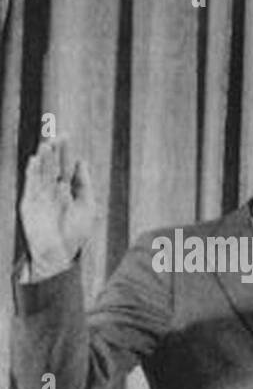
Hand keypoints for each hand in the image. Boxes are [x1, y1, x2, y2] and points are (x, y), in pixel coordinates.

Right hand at [20, 140, 95, 277]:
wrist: (60, 253)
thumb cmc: (76, 233)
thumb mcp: (87, 206)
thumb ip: (84, 184)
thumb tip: (82, 162)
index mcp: (66, 191)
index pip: (65, 166)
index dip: (65, 152)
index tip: (66, 135)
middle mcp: (52, 191)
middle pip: (52, 166)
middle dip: (55, 151)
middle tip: (57, 135)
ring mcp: (40, 196)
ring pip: (42, 172)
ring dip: (44, 158)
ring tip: (47, 144)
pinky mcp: (29, 203)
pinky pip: (31, 184)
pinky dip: (33, 172)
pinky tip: (36, 160)